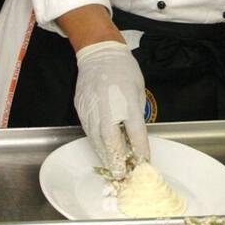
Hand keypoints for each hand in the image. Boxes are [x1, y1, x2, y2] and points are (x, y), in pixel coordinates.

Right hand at [73, 40, 149, 178]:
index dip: (140, 150)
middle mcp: (108, 107)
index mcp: (127, 101)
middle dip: (116, 160)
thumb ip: (136, 112)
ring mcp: (91, 107)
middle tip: (121, 172)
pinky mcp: (81, 106)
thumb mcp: (138, 89)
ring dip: (104, 154)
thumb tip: (134, 133)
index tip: (143, 162)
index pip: (136, 133)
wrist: (99, 52)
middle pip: (111, 141)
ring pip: (96, 138)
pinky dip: (94, 140)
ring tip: (111, 165)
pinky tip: (100, 147)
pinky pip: (88, 129)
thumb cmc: (123, 69)